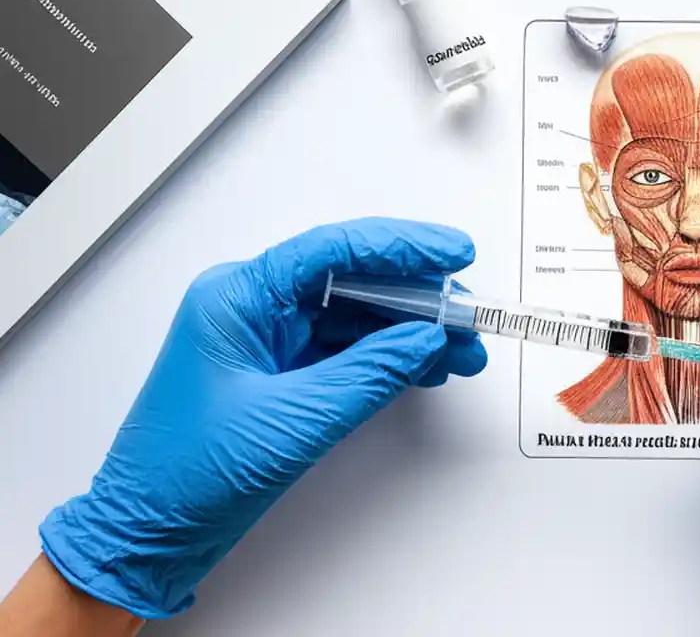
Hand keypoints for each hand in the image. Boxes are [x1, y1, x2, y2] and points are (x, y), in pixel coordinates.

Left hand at [38, 218, 486, 618]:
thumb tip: (426, 338)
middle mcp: (251, 309)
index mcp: (237, 298)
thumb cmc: (184, 476)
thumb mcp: (292, 421)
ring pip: (355, 317)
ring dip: (411, 332)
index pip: (333, 250)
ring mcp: (266, 342)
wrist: (146, 537)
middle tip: (468, 313)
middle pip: (352, 281)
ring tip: (462, 349)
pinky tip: (426, 366)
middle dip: (418, 297)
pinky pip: (346, 351)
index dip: (402, 246)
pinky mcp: (279, 375)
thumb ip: (369, 373)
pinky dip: (389, 359)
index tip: (453, 253)